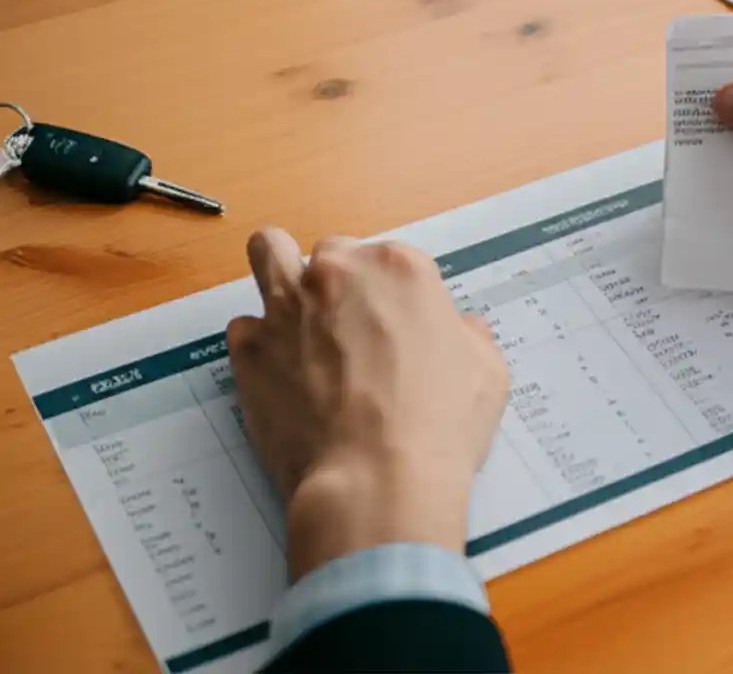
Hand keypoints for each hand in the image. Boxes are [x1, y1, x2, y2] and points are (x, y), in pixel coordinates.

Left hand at [226, 228, 508, 578]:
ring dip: (280, 270)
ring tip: (294, 310)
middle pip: (332, 253)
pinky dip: (259, 345)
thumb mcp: (486, 372)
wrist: (377, 482)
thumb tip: (456, 329)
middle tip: (352, 331)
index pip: (389, 258)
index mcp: (400, 269)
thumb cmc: (438, 428)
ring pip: (268, 251)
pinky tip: (281, 376)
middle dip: (339, 284)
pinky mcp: (249, 348)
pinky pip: (244, 328)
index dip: (393, 296)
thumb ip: (466, 335)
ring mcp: (287, 306)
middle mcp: (339, 273)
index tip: (396, 328)